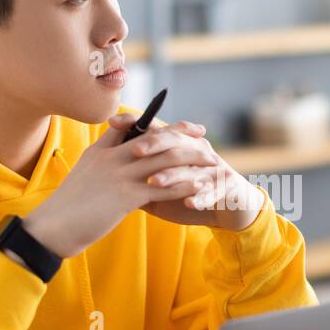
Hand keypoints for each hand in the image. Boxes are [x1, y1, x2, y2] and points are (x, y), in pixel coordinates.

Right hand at [21, 113, 248, 257]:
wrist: (51, 228)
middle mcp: (111, 157)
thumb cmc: (65, 208)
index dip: (156, 122)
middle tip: (202, 134)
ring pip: (162, 159)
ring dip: (190, 158)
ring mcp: (118, 175)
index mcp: (99, 150)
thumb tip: (111, 165)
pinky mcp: (125, 197)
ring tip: (211, 160)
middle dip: (181, 133)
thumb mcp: (82, 177)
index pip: (131, 126)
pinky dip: (184, 185)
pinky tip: (200, 186)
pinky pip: (162, 187)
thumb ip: (99, 165)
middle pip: (153, 136)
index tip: (176, 122)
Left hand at [107, 112, 264, 230]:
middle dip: (155, 144)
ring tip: (155, 182)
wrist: (227, 206)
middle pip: (174, 141)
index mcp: (177, 145)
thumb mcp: (160, 183)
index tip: (113, 123)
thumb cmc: (187, 190)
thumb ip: (138, 175)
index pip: (155, 128)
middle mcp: (195, 150)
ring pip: (191, 168)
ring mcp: (212, 168)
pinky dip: (201, 197)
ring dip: (174, 175)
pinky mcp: (225, 187)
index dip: (135, 123)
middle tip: (135, 151)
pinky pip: (212, 191)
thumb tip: (101, 171)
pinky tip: (189, 203)